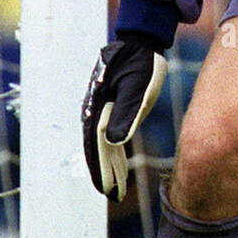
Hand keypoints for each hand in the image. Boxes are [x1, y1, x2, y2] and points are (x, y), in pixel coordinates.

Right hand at [82, 34, 166, 199]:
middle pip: (97, 148)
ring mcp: (103, 110)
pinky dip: (114, 154)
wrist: (141, 41)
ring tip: (116, 189)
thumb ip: (125, 113)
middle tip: (112, 195)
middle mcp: (96, 111)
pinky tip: (120, 168)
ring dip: (109, 167)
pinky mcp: (113, 109)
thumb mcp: (137, 88)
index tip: (106, 190)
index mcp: (98, 107)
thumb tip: (112, 143)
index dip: (100, 169)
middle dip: (103, 174)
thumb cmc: (141, 63)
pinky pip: (110, 136)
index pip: (96, 145)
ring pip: (103, 145)